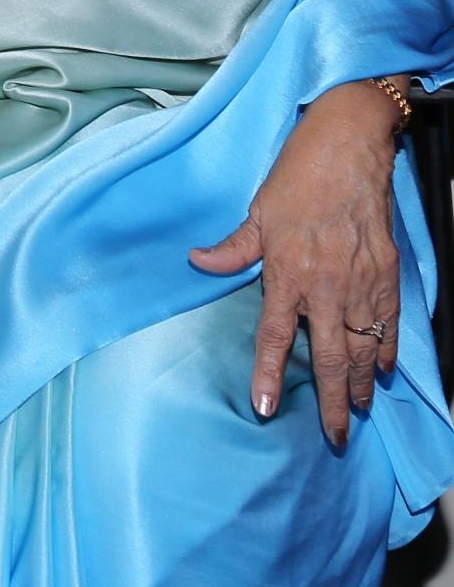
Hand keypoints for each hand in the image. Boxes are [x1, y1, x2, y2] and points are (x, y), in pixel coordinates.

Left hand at [190, 81, 403, 443]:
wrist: (348, 150)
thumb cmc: (297, 179)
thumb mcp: (256, 213)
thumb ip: (232, 248)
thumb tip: (197, 262)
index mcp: (288, 275)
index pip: (276, 338)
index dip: (271, 376)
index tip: (267, 409)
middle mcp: (327, 288)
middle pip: (331, 358)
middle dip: (334, 402)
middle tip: (334, 436)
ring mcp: (362, 284)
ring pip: (364, 348)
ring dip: (363, 383)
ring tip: (360, 411)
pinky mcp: (388, 274)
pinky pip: (389, 324)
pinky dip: (387, 349)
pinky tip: (384, 369)